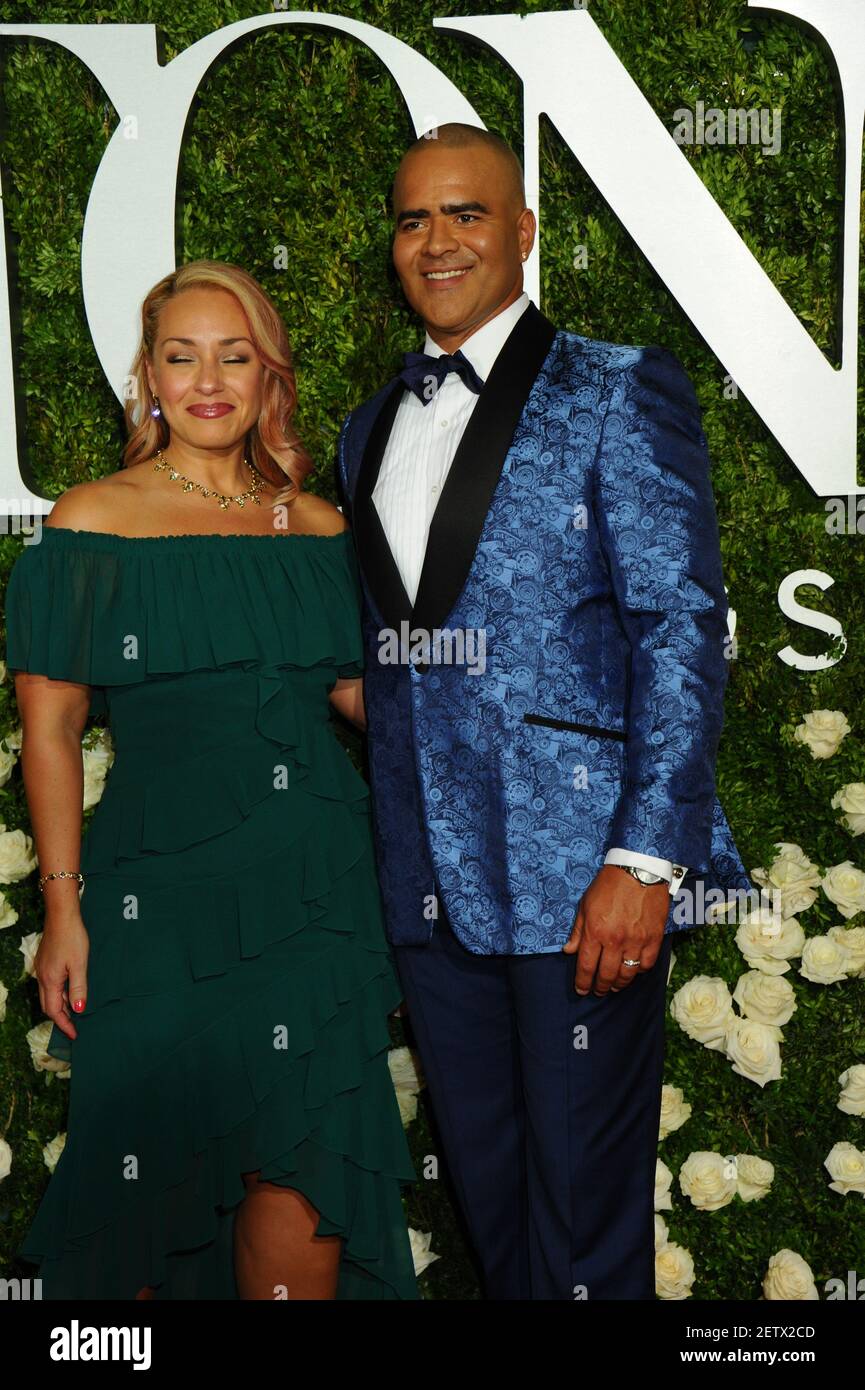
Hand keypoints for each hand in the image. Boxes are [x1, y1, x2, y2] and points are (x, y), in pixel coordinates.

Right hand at [35, 914, 89, 1041]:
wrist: (61, 916)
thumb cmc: (72, 938)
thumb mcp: (79, 965)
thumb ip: (79, 988)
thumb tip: (79, 1010)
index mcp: (50, 981)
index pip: (54, 1011)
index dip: (64, 1025)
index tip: (74, 1035)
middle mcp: (42, 977)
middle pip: (49, 1006)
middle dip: (61, 1018)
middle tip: (75, 1027)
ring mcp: (42, 969)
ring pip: (49, 995)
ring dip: (61, 1005)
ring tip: (76, 1011)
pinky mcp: (45, 962)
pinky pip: (50, 985)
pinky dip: (59, 993)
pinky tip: (71, 990)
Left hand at [562, 864, 668, 996]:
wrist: (639, 870)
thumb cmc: (609, 884)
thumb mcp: (586, 904)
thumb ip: (578, 930)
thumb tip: (568, 950)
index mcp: (596, 931)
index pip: (587, 966)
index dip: (583, 982)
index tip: (582, 990)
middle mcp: (616, 940)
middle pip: (606, 974)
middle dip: (600, 987)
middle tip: (598, 991)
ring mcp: (637, 940)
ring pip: (627, 974)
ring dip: (619, 984)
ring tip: (614, 986)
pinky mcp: (654, 938)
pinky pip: (646, 964)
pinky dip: (639, 971)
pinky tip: (633, 970)